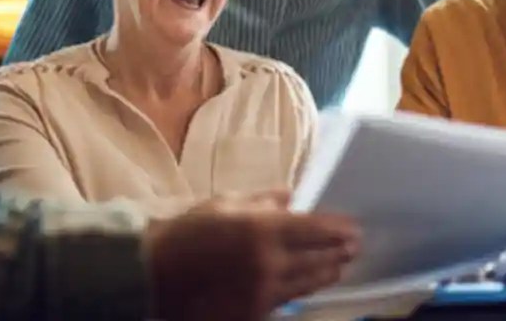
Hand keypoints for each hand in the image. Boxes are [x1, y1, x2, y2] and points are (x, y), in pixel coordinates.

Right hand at [145, 194, 360, 320]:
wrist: (151, 276)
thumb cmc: (187, 232)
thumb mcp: (225, 203)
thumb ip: (263, 200)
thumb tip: (291, 196)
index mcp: (264, 229)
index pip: (317, 229)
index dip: (340, 230)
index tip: (354, 229)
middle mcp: (269, 261)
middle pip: (319, 258)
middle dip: (340, 252)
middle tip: (354, 248)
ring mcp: (262, 291)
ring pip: (307, 282)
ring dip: (327, 273)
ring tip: (338, 267)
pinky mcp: (252, 313)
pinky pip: (286, 300)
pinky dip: (300, 291)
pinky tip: (309, 286)